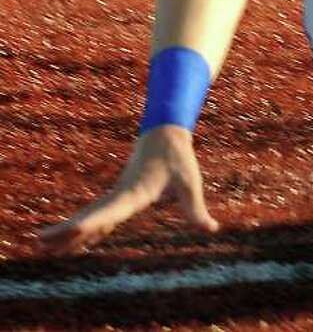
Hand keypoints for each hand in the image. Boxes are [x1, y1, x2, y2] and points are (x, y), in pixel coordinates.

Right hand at [37, 125, 218, 254]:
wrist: (166, 131)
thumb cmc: (178, 157)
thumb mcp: (189, 184)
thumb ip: (195, 210)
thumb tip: (211, 229)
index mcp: (133, 192)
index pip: (110, 211)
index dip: (92, 222)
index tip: (74, 230)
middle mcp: (120, 194)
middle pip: (90, 216)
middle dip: (65, 231)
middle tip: (38, 243)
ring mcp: (117, 194)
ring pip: (89, 215)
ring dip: (67, 230)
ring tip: (41, 245)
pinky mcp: (119, 194)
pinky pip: (97, 214)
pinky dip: (83, 227)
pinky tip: (74, 240)